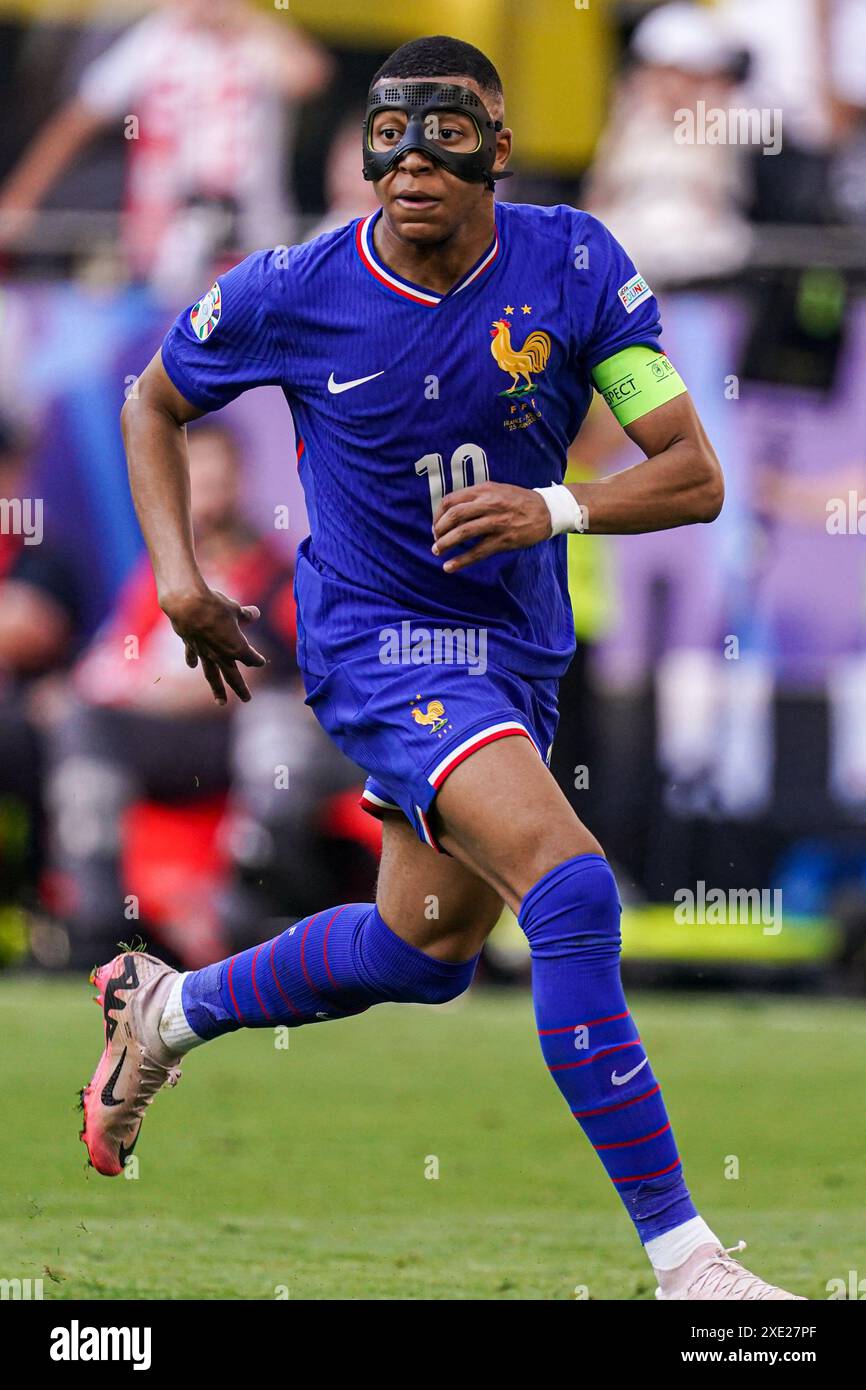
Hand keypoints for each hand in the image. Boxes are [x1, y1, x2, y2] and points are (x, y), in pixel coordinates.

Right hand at [160, 584, 266, 704]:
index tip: (261, 662)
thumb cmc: (215, 605)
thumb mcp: (235, 608)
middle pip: (233, 676)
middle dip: (241, 688)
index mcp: (237, 647)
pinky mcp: (191, 646)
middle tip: (247, 699)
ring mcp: (205, 653)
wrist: (186, 604)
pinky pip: (193, 656)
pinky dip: (192, 661)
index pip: (250, 658)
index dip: (257, 660)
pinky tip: (192, 666)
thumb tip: (255, 614)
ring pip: (212, 675)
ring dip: (217, 689)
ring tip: (221, 702)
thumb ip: (245, 615)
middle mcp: (221, 655)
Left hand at [432, 482, 551, 573]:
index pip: (451, 500)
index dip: (438, 514)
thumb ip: (476, 496)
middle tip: (435, 540)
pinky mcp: (504, 540)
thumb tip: (452, 510)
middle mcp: (489, 504)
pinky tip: (450, 567)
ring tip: (437, 551)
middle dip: (439, 530)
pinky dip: (461, 561)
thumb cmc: (519, 501)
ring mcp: (497, 522)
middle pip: (454, 515)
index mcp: (484, 490)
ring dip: (446, 544)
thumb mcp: (497, 489)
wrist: (547, 511)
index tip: (436, 525)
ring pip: (463, 533)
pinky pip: (478, 552)